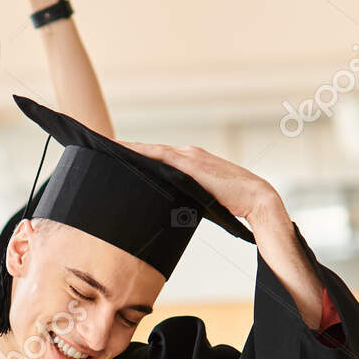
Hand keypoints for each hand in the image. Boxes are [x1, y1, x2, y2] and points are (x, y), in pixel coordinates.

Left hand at [116, 140, 288, 231]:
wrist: (256, 198)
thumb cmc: (231, 204)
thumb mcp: (201, 199)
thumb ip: (184, 197)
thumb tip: (164, 209)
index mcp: (190, 162)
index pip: (157, 156)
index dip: (136, 155)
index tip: (115, 155)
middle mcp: (188, 154)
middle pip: (150, 150)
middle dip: (127, 149)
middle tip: (102, 148)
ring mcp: (189, 156)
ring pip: (152, 150)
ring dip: (130, 149)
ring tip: (106, 148)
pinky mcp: (191, 163)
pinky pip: (160, 155)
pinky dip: (142, 152)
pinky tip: (125, 153)